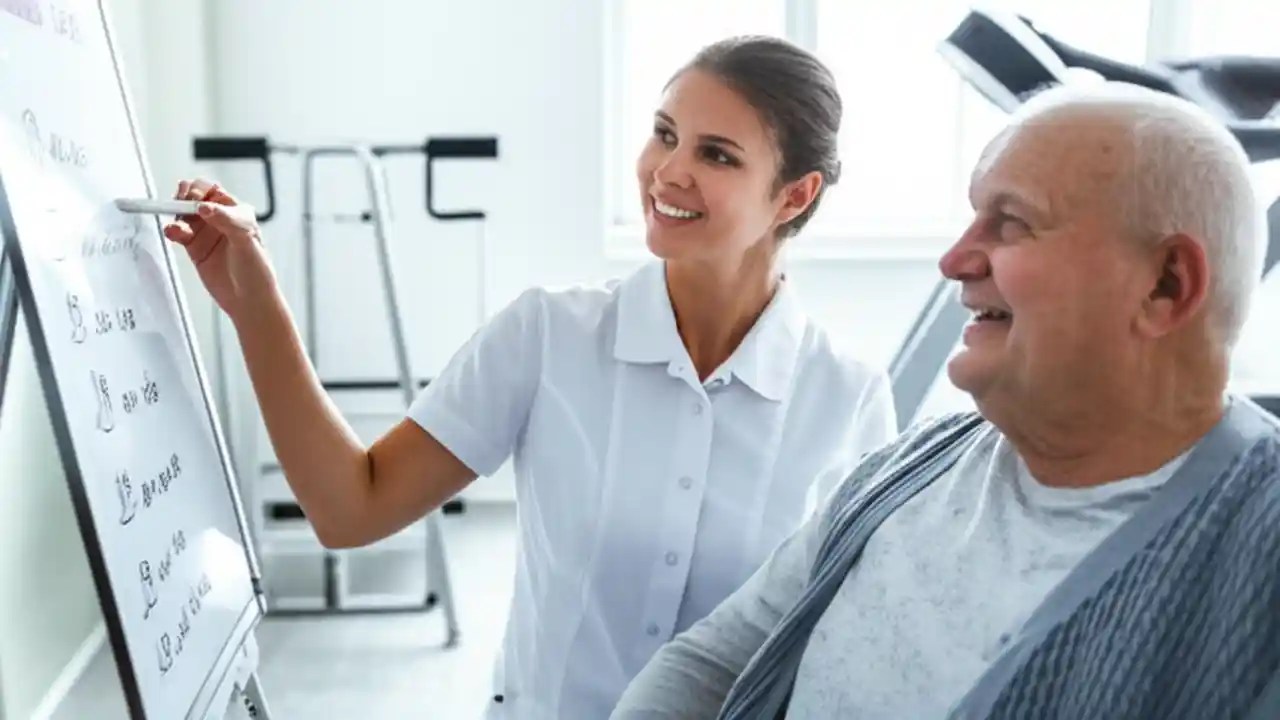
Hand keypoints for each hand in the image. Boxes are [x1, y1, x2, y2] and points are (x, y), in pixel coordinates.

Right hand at [163, 179, 277, 320]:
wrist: (249, 300)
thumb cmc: (257, 270)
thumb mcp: (246, 240)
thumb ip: (226, 220)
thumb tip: (204, 207)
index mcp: (235, 210)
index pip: (211, 190)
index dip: (199, 190)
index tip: (194, 201)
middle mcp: (218, 218)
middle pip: (192, 197)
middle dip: (183, 199)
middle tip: (181, 208)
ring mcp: (205, 232)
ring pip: (182, 213)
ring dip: (175, 214)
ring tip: (180, 227)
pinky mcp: (194, 247)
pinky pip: (178, 231)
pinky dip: (172, 229)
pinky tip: (174, 233)